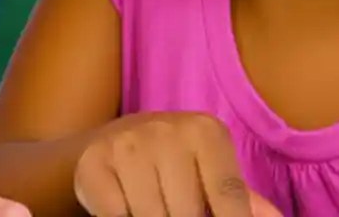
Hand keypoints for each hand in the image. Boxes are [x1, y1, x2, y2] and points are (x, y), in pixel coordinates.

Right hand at [74, 112, 281, 216]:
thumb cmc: (175, 166)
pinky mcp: (93, 164)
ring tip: (158, 210)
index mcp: (206, 132)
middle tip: (178, 211)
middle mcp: (166, 131)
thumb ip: (244, 201)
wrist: (109, 143)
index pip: (228, 197)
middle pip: (188, 214)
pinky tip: (128, 209)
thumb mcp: (210, 174)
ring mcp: (127, 145)